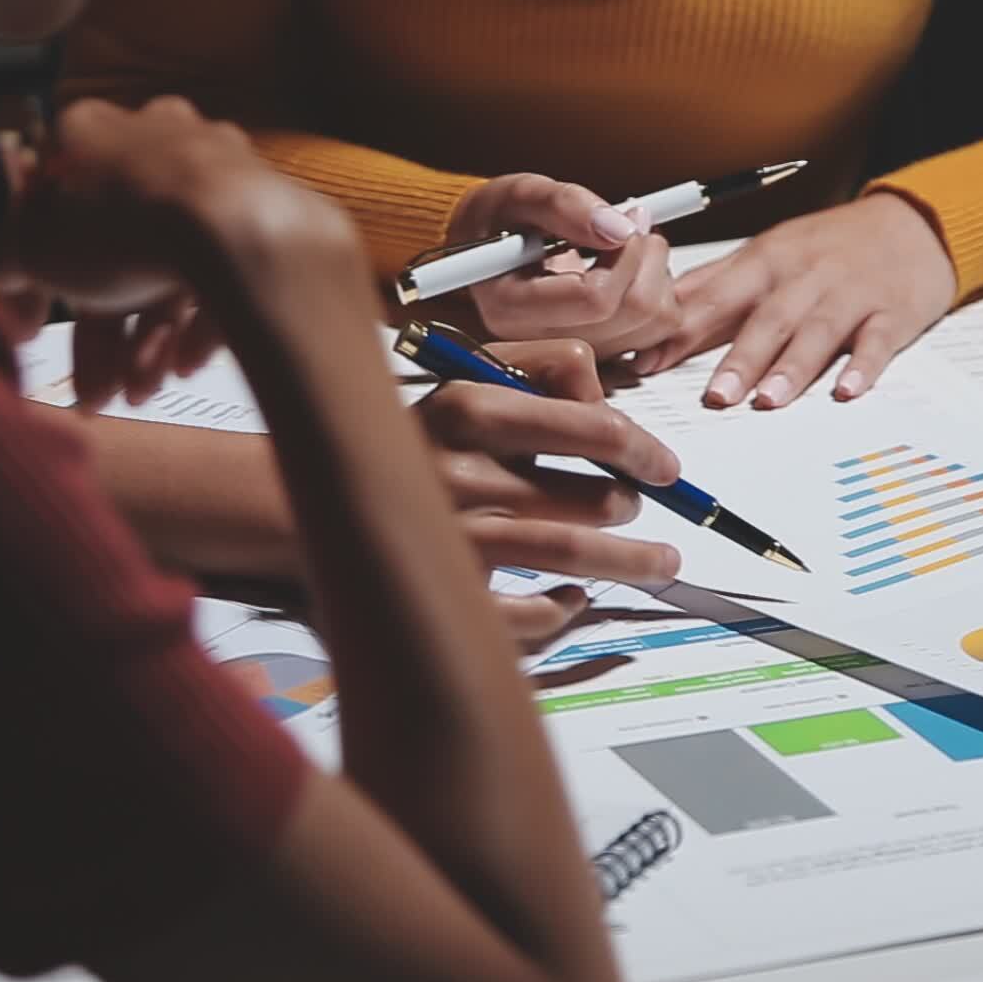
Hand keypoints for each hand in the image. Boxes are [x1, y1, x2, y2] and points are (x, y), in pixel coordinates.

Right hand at [0, 96, 375, 408]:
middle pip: (115, 248)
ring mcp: (216, 174)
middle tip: (95, 390)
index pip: (52, 206)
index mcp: (93, 134)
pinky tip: (184, 367)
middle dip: (101, 330)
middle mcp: (158, 142)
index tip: (34, 325)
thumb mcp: (37, 251)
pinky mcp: (261, 214)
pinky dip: (199, 324)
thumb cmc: (127, 225)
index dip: (39, 276)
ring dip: (146, 339)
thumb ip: (1, 258)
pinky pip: (223, 273)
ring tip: (138, 393)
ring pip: (169, 265)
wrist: (238, 233)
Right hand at [413, 339, 683, 640]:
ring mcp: (455, 537)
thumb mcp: (467, 376)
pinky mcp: (446, 589)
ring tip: (658, 562)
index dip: (640, 449)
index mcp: (469, 409)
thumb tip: (605, 402)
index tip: (662, 465)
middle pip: (589, 497)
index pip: (588, 427)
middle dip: (630, 505)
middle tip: (640, 507)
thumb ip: (544, 367)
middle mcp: (461, 473)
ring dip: (628, 560)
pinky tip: (573, 597)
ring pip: (569, 553)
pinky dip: (559, 610)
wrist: (320, 496)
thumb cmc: (413, 436)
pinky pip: (521, 614)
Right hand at [448, 174, 679, 358]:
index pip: (596, 299)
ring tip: (629, 243)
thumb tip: (618, 228)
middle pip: (635, 313)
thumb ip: (564, 205)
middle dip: (646, 256)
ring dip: (658, 272)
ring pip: (657, 322)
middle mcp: (545, 340)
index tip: (620, 220)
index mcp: (513, 309)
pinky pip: (661, 330)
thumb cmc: (496, 222)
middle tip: (631, 221)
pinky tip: (632, 269)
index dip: (624, 252)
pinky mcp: (605, 348)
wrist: (489, 249)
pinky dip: (661, 292)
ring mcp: (578, 349)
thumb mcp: (518, 195)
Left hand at [635, 193, 955, 407]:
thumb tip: (657, 308)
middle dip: (739, 358)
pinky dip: (864, 366)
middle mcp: (804, 277)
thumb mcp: (767, 252)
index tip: (647, 363)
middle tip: (714, 396)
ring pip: (817, 331)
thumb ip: (714, 283)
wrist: (911, 224)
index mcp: (765, 262)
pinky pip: (877, 342)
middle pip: (767, 318)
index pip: (715, 299)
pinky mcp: (891, 312)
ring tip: (769, 400)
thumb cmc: (828, 245)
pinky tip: (848, 391)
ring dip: (793, 366)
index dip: (679, 332)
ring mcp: (849, 295)